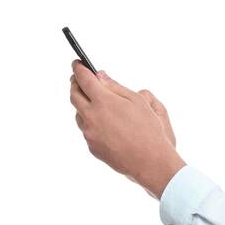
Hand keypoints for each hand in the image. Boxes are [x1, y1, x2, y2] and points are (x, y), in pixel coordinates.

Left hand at [69, 62, 184, 198]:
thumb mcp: (137, 101)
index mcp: (102, 101)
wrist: (150, 161)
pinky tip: (103, 123)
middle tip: (80, 79)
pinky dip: (90, 122)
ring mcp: (90, 133)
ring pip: (78, 114)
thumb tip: (100, 76)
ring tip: (93, 102)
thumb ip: (115, 86)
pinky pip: (87, 130)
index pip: (83, 79)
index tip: (77, 63)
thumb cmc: (148, 129)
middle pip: (74, 95)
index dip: (79, 68)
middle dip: (75, 84)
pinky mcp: (92, 147)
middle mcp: (91, 116)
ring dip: (83, 105)